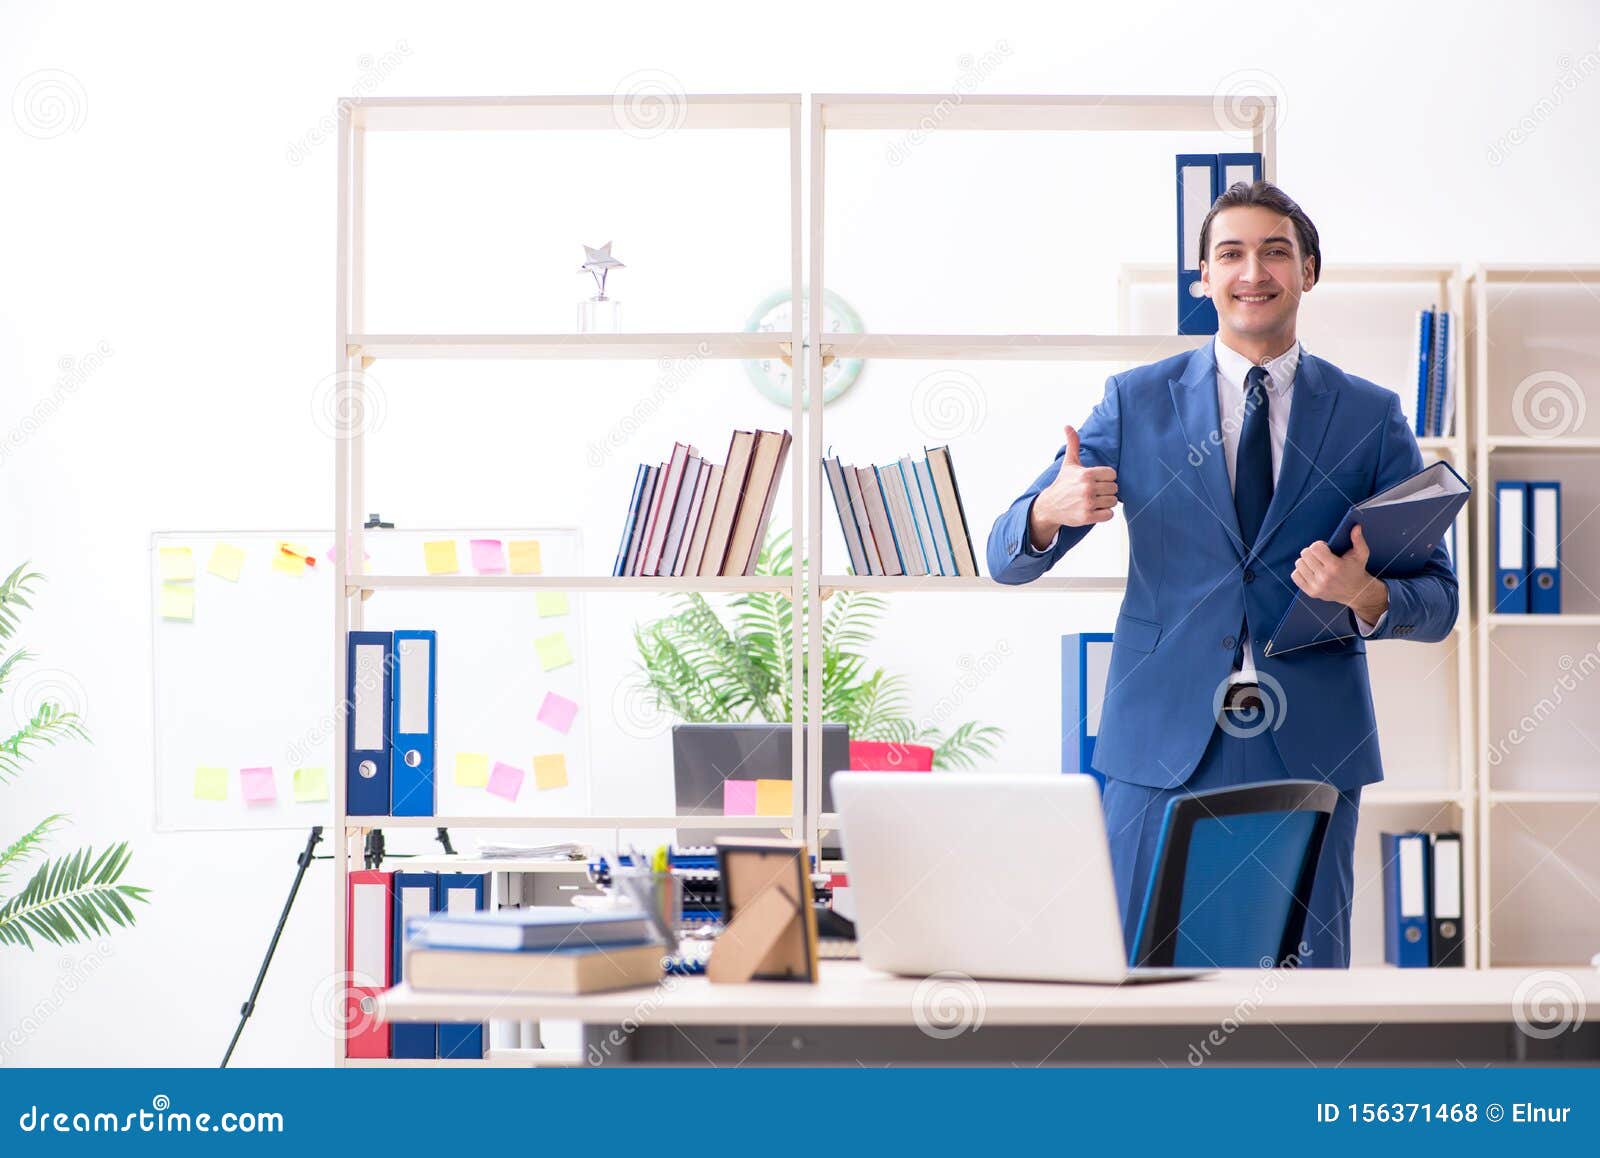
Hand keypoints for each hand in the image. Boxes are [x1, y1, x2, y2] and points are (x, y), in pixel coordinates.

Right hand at [1029, 425, 1117, 545]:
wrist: (1050, 506)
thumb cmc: (1063, 483)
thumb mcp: (1069, 463)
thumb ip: (1073, 444)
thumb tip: (1067, 426)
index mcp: (1086, 473)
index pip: (1112, 474)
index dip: (1106, 478)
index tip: (1096, 480)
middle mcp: (1087, 488)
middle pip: (1114, 488)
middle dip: (1106, 490)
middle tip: (1095, 492)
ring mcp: (1087, 503)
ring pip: (1113, 502)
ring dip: (1105, 502)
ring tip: (1094, 501)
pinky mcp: (1087, 517)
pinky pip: (1109, 515)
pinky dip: (1104, 514)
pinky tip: (1094, 510)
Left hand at [1292, 524, 1388, 620]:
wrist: (1356, 592)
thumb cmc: (1357, 569)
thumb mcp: (1361, 554)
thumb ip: (1358, 539)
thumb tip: (1356, 526)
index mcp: (1335, 566)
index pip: (1315, 548)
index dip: (1319, 544)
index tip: (1325, 547)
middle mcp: (1324, 577)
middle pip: (1305, 554)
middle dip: (1311, 551)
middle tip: (1319, 555)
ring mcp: (1317, 586)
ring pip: (1299, 564)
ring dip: (1306, 560)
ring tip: (1316, 562)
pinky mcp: (1311, 592)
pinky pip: (1295, 576)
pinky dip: (1300, 571)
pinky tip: (1310, 570)